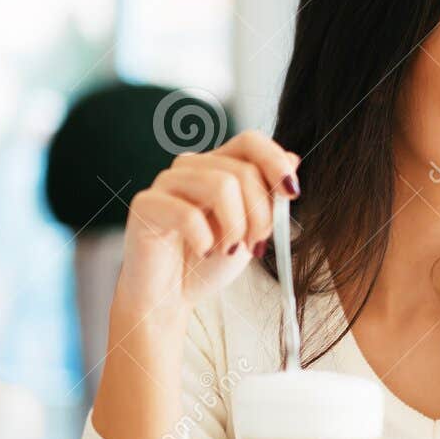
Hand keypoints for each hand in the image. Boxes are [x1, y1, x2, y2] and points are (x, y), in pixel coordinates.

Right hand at [113, 130, 300, 325]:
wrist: (171, 297)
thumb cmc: (210, 262)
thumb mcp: (252, 229)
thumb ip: (268, 196)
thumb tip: (293, 158)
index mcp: (218, 166)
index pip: (250, 142)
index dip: (275, 162)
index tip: (291, 194)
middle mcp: (191, 167)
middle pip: (242, 171)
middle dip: (260, 214)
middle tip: (255, 245)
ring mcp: (166, 183)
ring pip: (220, 186)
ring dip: (235, 227)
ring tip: (228, 250)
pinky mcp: (146, 205)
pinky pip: (188, 214)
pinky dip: (206, 241)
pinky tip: (204, 253)